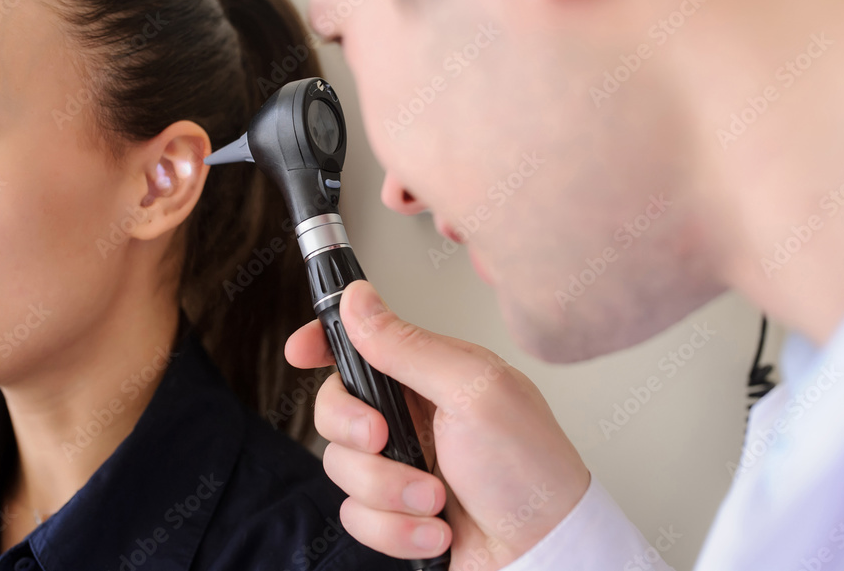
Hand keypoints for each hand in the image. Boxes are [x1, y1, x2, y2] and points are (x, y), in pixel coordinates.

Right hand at [285, 280, 590, 569]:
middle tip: (385, 440)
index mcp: (428, 373)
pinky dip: (396, 529)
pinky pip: (357, 515)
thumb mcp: (473, 391)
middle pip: (334, 408)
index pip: (360, 344)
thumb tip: (358, 298)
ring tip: (436, 499)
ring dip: (389, 491)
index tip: (299, 352)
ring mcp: (400, 463)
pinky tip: (436, 530)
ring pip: (342, 467)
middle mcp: (409, 415)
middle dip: (354, 431)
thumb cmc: (529, 469)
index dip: (322, 343)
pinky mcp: (394, 510)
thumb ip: (408, 346)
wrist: (543, 552)